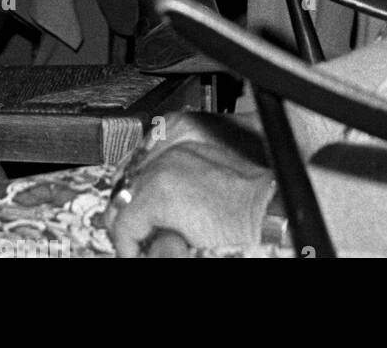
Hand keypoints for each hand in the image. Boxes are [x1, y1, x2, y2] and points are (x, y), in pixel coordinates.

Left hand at [103, 113, 273, 256]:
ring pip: (120, 206)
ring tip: (141, 245)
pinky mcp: (157, 195)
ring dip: (128, 228)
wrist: (266, 209)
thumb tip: (155, 204)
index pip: (137, 163)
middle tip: (137, 236)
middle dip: (126, 211)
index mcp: (184, 134)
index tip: (133, 215)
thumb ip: (185, 174)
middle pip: (125, 182)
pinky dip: (129, 246)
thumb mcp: (213, 174)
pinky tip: (144, 252)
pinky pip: (124, 227)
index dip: (132, 194)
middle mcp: (169, 148)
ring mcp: (160, 170)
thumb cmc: (249, 198)